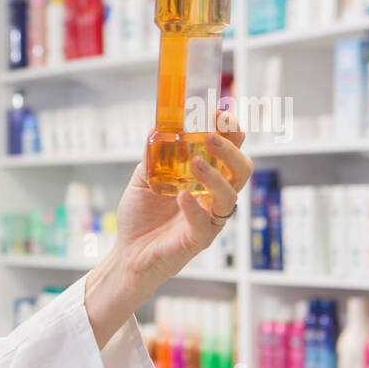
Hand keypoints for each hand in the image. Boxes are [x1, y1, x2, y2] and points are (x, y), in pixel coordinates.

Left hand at [83, 112, 251, 347]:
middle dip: (231, 151)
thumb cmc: (140, 216)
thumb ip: (152, 155)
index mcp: (206, 178)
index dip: (231, 133)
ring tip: (194, 163)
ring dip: (215, 176)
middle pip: (241, 170)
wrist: (127, 253)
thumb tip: (157, 127)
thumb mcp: (143, 179)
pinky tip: (182, 196)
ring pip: (230, 196)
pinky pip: (206, 223)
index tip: (221, 115)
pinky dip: (195, 207)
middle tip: (211, 136)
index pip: (229, 152)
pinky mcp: (199, 239)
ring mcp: (210, 219)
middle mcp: (213, 196)